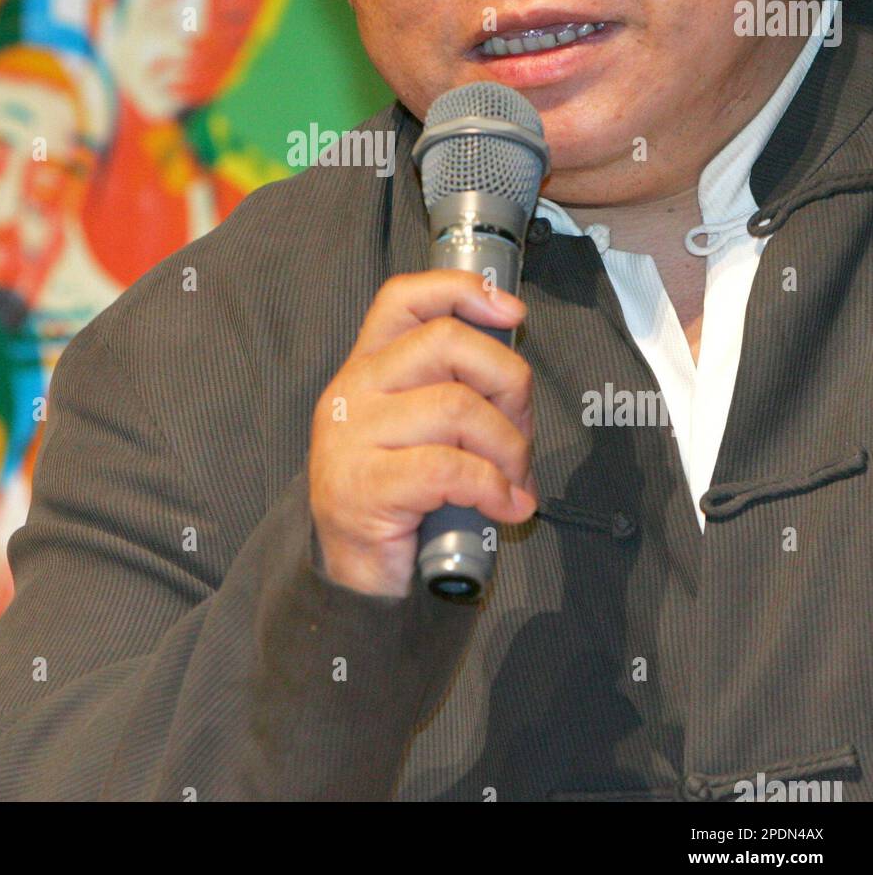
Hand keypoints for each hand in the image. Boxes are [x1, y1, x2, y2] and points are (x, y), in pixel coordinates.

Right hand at [308, 270, 536, 597]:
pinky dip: (493, 486)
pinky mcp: (364, 486)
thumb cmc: (402, 501)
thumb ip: (451, 390)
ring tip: (514, 481)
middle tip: (522, 433)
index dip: (462, 292)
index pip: (404, 299)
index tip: (513, 314)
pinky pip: (449, 467)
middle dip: (508, 381)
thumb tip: (516, 374)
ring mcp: (352, 437)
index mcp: (366, 369)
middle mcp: (352, 391)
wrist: (355, 582)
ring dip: (508, 446)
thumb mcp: (420, 431)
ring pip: (456, 406)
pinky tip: (505, 507)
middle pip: (446, 343)